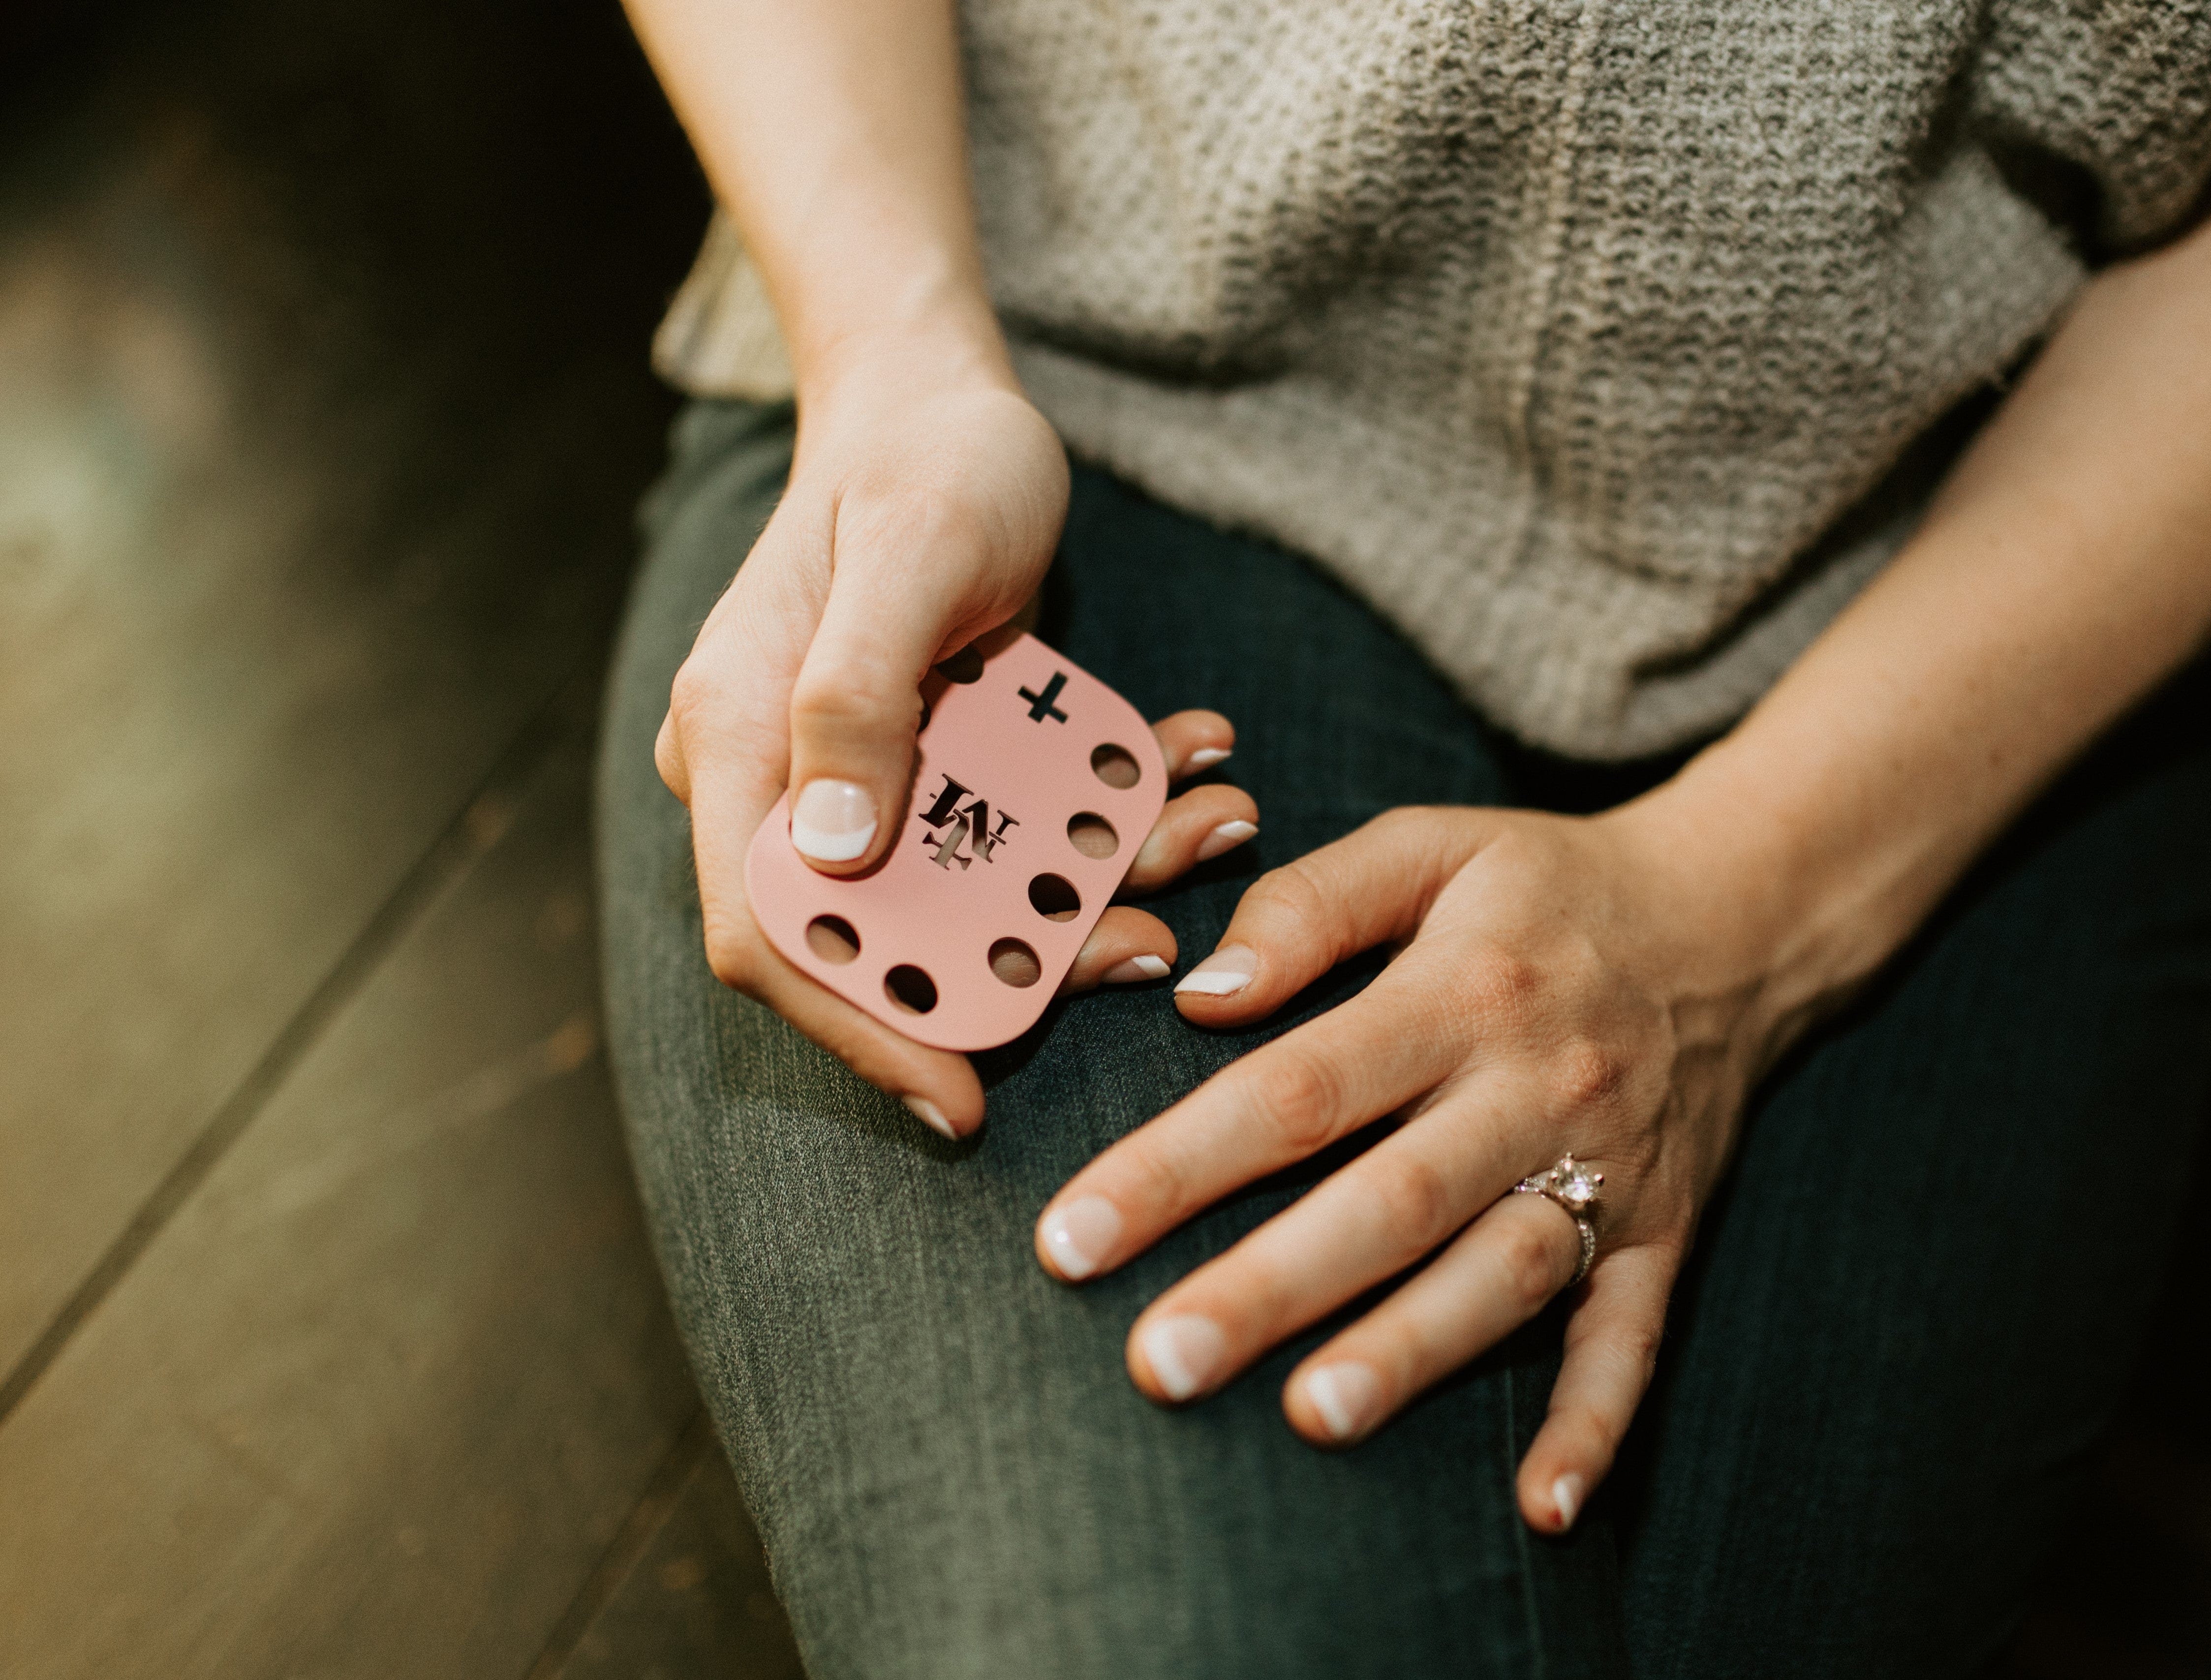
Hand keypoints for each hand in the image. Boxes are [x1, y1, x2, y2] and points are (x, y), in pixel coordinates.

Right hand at [653, 330, 1260, 1136]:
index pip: (770, 932)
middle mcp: (782, 775)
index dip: (860, 1026)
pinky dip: (1100, 821)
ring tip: (1208, 836)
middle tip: (1150, 951)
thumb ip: (859, 692)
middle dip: (1016, 961)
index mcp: (740, 738)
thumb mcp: (912, 557)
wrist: (942, 400)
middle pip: (881, 931)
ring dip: (1089, 886)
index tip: (961, 1097)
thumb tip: (826, 844)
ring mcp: (856, 774)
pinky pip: (1009, 828)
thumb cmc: (928, 459)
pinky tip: (1192, 776)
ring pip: (966, 888)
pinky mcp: (928, 761)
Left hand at [1032, 796, 1843, 1531]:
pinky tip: (1540, 1511)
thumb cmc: (1549, 887)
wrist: (1737, 917)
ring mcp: (1610, 1171)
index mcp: (1464, 991)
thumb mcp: (1434, 844)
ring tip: (1311, 1418)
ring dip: (1411, 1350)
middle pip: (1389, 1199)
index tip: (1073, 1235)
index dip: (1179, 1162)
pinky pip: (1631, 1341)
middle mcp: (1536, 1089)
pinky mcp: (1666, 1233)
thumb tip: (1204, 992)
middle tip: (1159, 1359)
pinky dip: (1594, 1426)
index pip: (1300, 1088)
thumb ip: (1314, 903)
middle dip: (1270, 1285)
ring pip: (1502, 1275)